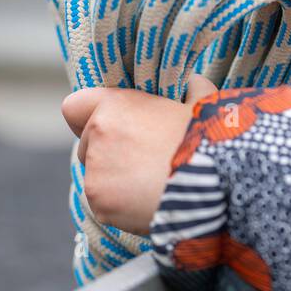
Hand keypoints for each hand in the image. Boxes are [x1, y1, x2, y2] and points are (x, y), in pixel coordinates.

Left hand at [60, 74, 217, 236]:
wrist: (215, 186)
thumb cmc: (209, 138)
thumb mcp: (204, 102)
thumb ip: (192, 89)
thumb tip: (194, 82)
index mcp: (116, 106)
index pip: (75, 106)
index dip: (87, 116)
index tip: (107, 127)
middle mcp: (97, 137)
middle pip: (88, 147)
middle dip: (109, 154)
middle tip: (144, 161)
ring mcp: (95, 174)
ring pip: (97, 178)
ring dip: (117, 182)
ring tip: (153, 186)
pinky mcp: (100, 206)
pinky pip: (105, 206)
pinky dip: (123, 208)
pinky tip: (150, 203)